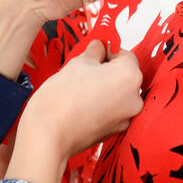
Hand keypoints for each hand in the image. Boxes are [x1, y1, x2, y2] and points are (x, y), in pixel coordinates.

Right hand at [27, 40, 142, 158]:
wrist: (48, 135)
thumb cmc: (62, 99)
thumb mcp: (77, 63)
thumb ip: (94, 52)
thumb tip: (99, 47)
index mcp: (129, 76)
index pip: (125, 55)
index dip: (108, 51)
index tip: (95, 51)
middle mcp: (134, 99)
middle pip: (123, 76)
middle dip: (106, 70)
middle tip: (84, 70)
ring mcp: (125, 117)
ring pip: (117, 94)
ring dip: (104, 88)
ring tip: (80, 89)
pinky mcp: (114, 131)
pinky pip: (111, 110)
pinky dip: (101, 104)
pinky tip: (82, 104)